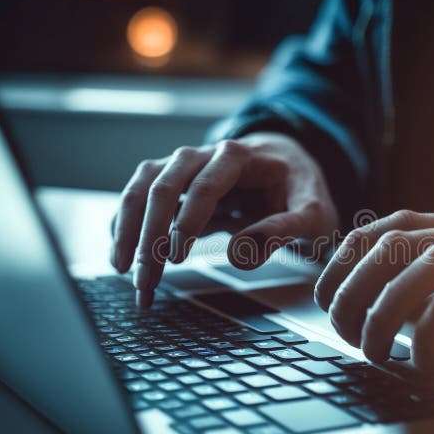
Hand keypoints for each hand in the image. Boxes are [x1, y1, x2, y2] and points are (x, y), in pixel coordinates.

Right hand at [111, 132, 338, 307]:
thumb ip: (282, 231)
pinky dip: (126, 223)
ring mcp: (184, 166)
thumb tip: (239, 255)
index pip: (205, 186)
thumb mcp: (311, 213)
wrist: (290, 165)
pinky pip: (140, 196)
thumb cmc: (300, 189)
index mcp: (240, 156)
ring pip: (143, 187)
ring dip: (128, 227)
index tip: (176, 257)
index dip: (187, 222)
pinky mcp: (174, 182)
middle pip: (163, 185)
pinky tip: (121, 254)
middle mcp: (205, 155)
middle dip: (149, 234)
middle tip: (145, 278)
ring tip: (122, 268)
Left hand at [314, 206, 433, 369]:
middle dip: (352, 288)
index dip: (343, 258)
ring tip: (375, 351)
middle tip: (346, 334)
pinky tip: (428, 354)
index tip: (326, 297)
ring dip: (386, 309)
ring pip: (422, 257)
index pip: (383, 225)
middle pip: (390, 239)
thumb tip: (389, 307)